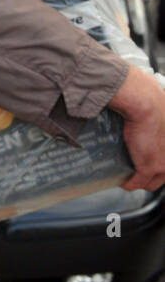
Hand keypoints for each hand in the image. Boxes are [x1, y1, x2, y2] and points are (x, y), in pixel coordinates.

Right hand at [108, 68, 164, 190]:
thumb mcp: (156, 107)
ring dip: (139, 181)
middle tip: (137, 170)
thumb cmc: (148, 98)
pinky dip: (128, 183)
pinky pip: (136, 183)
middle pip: (163, 175)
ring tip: (128, 176)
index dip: (157, 161)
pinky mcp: (148, 168)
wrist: (144, 101)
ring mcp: (163, 163)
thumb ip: (152, 114)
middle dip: (150, 175)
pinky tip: (121, 181)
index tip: (145, 158)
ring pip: (152, 182)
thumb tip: (140, 111)